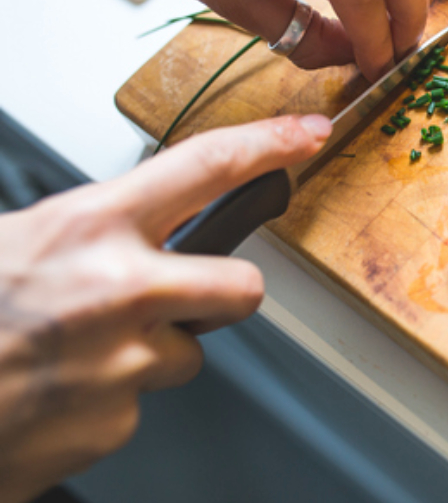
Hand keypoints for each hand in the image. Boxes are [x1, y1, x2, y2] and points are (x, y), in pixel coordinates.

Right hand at [0, 114, 329, 502]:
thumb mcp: (16, 240)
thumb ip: (85, 232)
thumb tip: (130, 227)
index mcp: (89, 227)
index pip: (204, 167)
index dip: (267, 146)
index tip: (307, 135)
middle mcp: (121, 290)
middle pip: (241, 289)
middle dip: (224, 296)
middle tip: (181, 301)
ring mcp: (125, 362)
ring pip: (180, 357)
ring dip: (141, 358)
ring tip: (70, 357)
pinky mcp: (116, 422)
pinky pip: (134, 407)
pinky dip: (101, 405)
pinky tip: (52, 396)